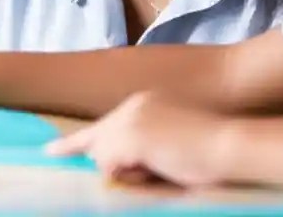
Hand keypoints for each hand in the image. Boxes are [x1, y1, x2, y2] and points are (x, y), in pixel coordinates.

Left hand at [46, 92, 234, 186]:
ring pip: (104, 158)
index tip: (49, 152)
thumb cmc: (211, 154)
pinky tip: (162, 167)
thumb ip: (139, 152)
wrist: (233, 146)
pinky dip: (133, 177)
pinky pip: (112, 167)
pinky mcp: (130, 135)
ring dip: (129, 173)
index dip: (74, 143)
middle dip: (107, 162)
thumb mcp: (168, 148)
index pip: (102, 126)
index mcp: (143, 104)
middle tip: (110, 162)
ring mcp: (129, 118)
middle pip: (97, 142)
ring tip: (165, 167)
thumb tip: (111, 172)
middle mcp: (132, 106)